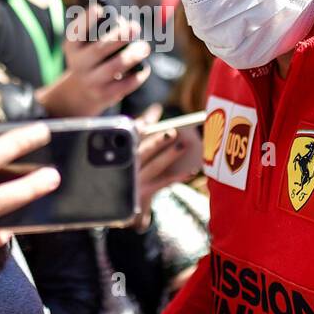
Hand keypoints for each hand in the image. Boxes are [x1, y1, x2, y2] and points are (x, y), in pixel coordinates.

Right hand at [38, 3, 150, 116]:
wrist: (83, 90)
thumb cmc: (92, 57)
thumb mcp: (87, 44)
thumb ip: (100, 32)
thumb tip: (126, 26)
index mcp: (72, 46)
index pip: (77, 31)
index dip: (87, 19)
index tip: (100, 9)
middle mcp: (78, 64)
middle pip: (99, 50)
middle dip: (119, 37)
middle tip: (135, 27)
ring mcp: (90, 81)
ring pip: (114, 68)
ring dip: (132, 56)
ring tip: (144, 47)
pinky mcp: (103, 95)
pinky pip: (124, 86)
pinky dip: (137, 76)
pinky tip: (145, 68)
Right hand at [135, 103, 198, 225]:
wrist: (127, 205)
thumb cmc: (135, 170)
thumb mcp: (137, 150)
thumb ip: (143, 128)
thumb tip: (156, 108)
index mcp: (123, 153)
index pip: (132, 138)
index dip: (141, 127)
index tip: (150, 119)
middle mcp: (127, 167)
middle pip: (143, 152)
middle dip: (157, 142)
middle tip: (173, 132)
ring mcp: (135, 181)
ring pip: (154, 167)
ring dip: (168, 157)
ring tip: (183, 146)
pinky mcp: (144, 193)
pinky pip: (163, 183)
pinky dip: (177, 177)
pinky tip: (190, 170)